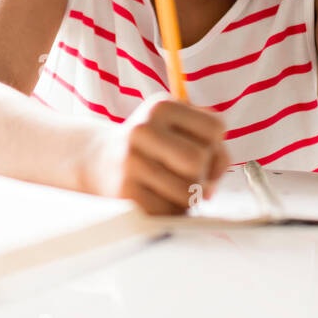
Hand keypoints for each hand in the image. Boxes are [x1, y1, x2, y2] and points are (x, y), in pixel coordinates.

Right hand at [83, 93, 229, 214]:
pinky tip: (160, 197)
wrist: (100, 159)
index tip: (202, 151)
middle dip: (204, 172)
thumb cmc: (152, 144)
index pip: (215, 128)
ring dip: (190, 195)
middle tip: (192, 174)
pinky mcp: (126, 193)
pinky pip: (170, 211)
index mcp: (161, 106)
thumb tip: (210, 186)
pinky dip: (173, 209)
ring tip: (175, 186)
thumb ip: (211, 144)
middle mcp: (143, 130)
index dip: (217, 146)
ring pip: (188, 190)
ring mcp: (131, 162)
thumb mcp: (178, 126)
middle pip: (199, 159)